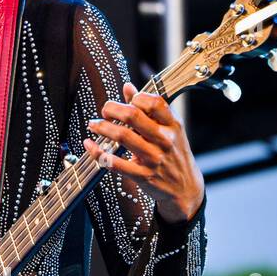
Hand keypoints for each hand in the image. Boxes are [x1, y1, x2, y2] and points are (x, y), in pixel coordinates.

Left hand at [83, 81, 204, 222]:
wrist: (186, 188)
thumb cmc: (174, 155)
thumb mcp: (169, 130)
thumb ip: (149, 109)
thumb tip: (128, 87)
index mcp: (173, 125)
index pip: (154, 102)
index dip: (136, 97)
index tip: (126, 102)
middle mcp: (165, 140)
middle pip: (134, 116)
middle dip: (112, 109)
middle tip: (104, 111)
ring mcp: (154, 159)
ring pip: (123, 137)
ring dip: (103, 128)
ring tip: (94, 125)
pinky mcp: (143, 176)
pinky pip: (116, 164)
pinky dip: (99, 154)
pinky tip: (91, 146)